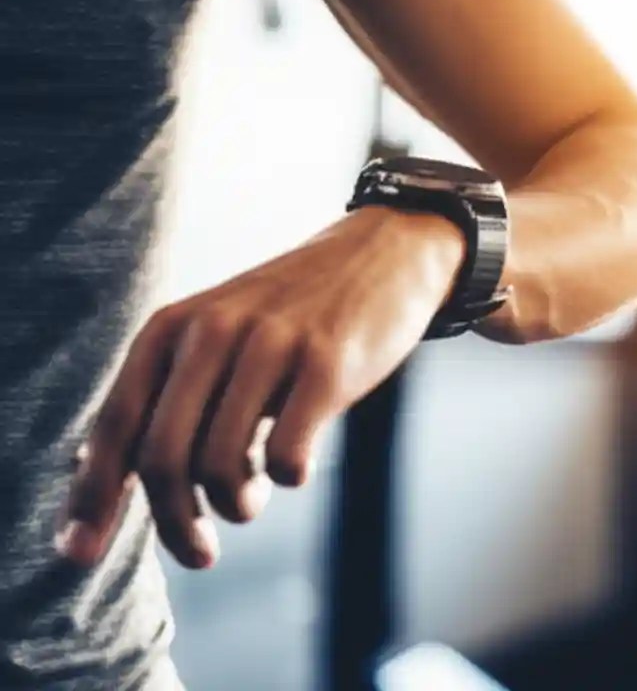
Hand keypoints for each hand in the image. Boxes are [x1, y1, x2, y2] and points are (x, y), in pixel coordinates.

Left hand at [57, 207, 463, 568]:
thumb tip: (96, 471)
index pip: (116, 426)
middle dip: (174, 523)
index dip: (91, 498)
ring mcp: (272, 345)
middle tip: (199, 552)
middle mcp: (214, 331)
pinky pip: (288, 456)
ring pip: (221, 465)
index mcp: (172, 326)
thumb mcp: (216, 332)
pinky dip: (287, 478)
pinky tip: (295, 464)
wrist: (382, 254)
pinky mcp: (328, 364)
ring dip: (234, 505)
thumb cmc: (293, 312)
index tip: (81, 553)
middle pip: (163, 458)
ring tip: (251, 499)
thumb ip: (167, 390)